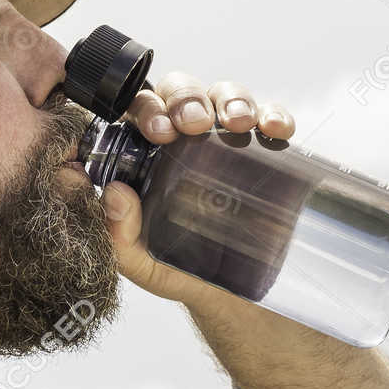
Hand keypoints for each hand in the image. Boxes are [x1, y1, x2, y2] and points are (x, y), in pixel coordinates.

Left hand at [102, 71, 294, 303]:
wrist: (232, 297)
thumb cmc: (178, 270)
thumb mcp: (141, 260)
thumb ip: (118, 234)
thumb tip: (114, 194)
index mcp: (148, 150)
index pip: (141, 109)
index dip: (148, 108)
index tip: (159, 131)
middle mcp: (186, 135)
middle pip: (183, 91)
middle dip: (188, 98)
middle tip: (194, 123)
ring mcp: (227, 139)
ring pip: (225, 94)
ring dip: (232, 99)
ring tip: (238, 123)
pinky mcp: (267, 150)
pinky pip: (270, 117)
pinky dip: (274, 115)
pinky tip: (274, 129)